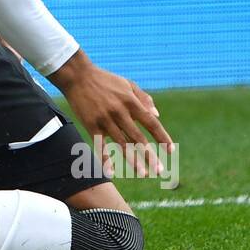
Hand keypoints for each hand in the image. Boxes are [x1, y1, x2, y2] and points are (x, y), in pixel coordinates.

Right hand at [49, 50, 172, 178]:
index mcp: (131, 101)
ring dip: (133, 160)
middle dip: (150, 156)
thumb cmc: (105, 80)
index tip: (170, 150)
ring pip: (121, 144)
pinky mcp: (91, 125)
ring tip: (143, 173)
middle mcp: (119, 112)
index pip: (151, 122)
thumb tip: (157, 115)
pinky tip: (111, 171)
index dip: (162, 137)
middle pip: (138, 138)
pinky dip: (106, 159)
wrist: (78, 76)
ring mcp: (104, 119)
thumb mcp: (128, 83)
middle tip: (159, 171)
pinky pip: (100, 145)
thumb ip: (144, 98)